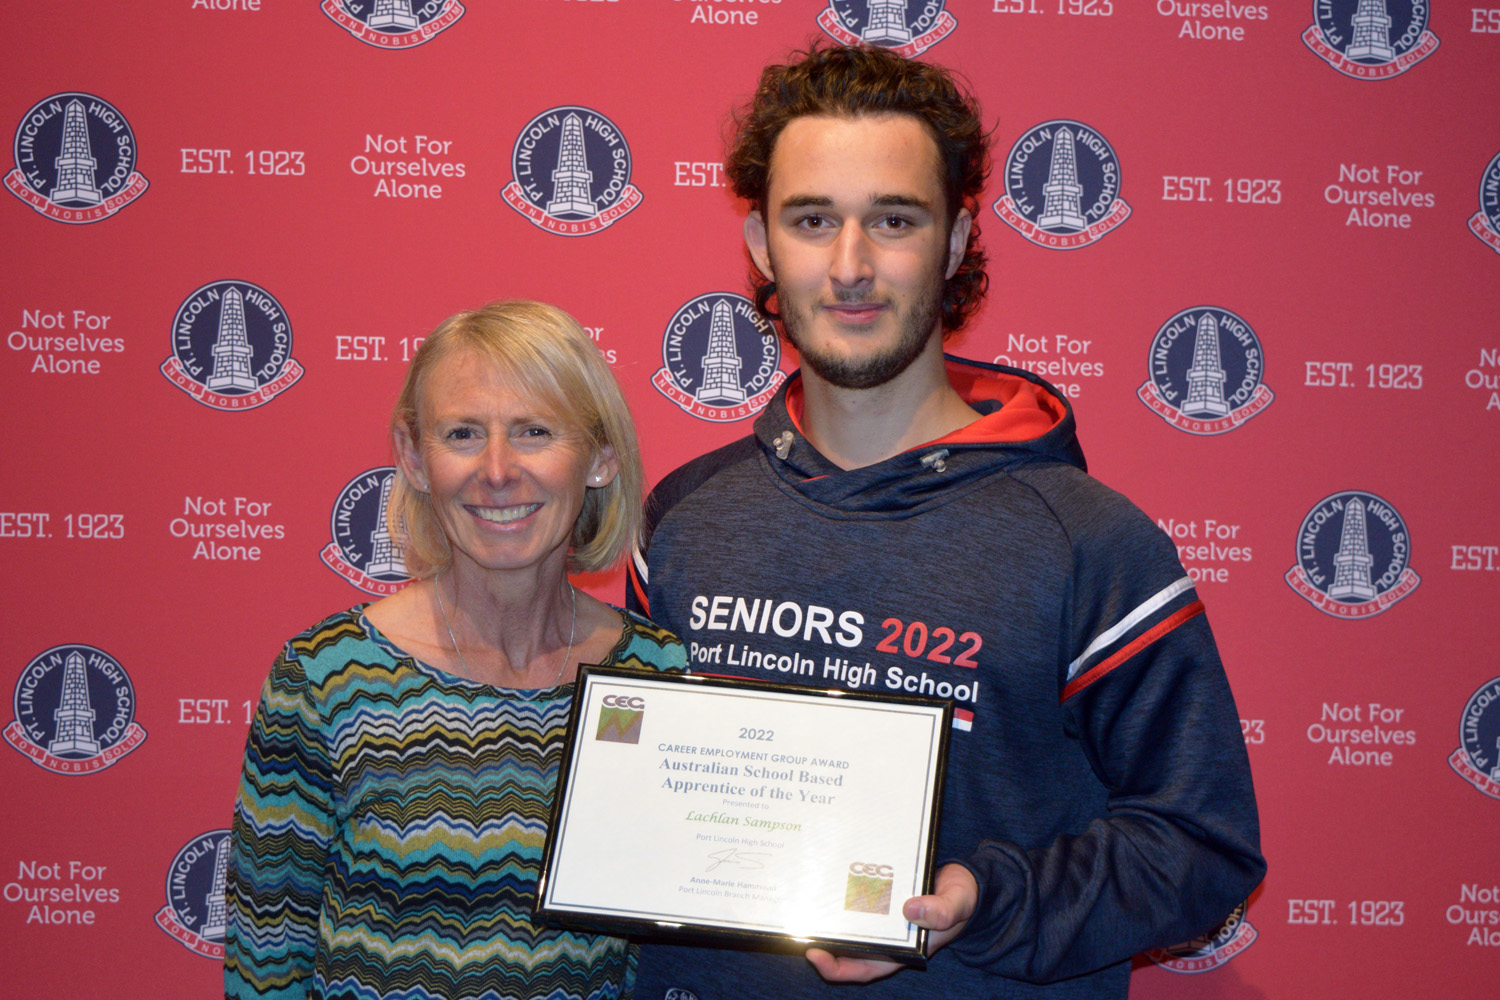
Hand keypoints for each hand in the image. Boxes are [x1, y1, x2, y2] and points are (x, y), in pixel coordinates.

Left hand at [805, 863, 977, 982]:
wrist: (966, 881)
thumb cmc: (960, 901)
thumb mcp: (956, 906)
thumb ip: (941, 912)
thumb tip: (912, 908)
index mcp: (901, 950)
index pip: (862, 967)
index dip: (836, 967)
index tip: (815, 954)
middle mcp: (885, 936)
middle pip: (845, 945)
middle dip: (820, 938)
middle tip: (799, 923)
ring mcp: (879, 914)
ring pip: (845, 921)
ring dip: (827, 912)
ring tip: (805, 896)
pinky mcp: (878, 892)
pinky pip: (855, 894)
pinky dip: (842, 887)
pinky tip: (828, 872)